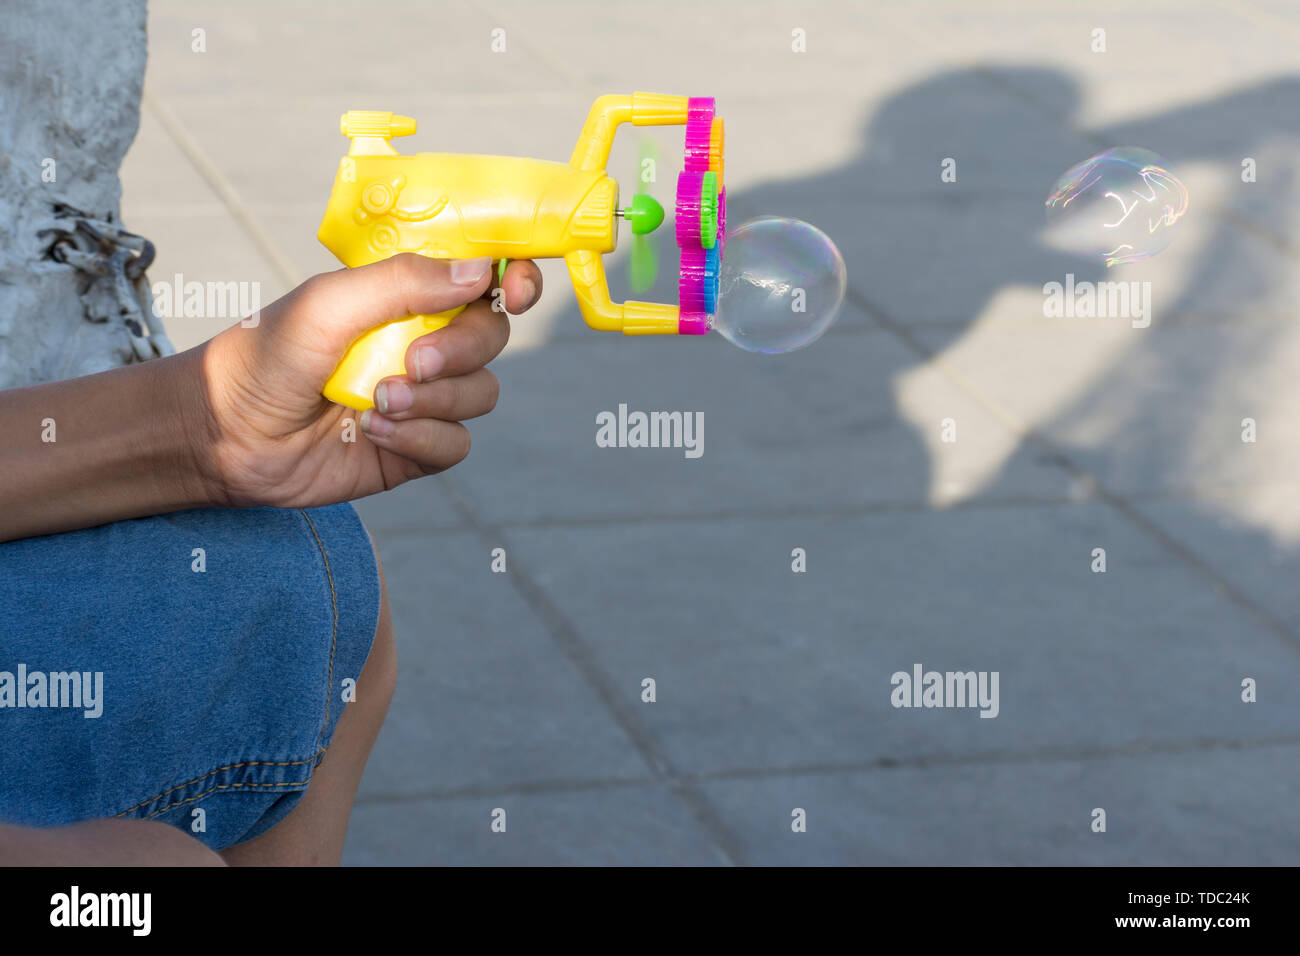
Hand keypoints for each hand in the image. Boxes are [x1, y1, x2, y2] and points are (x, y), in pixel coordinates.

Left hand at [197, 253, 540, 507]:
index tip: (513, 289)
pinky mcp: (415, 447)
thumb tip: (479, 271)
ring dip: (435, 400)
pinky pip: (457, 443)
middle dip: (461, 350)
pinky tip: (374, 432)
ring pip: (481, 394)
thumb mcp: (329, 304)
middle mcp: (424, 341)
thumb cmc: (266, 355)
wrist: (225, 435)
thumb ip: (403, 282)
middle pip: (492, 337)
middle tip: (412, 361)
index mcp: (407, 295)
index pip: (482, 277)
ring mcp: (424, 396)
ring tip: (375, 402)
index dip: (513, 279)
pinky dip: (421, 438)